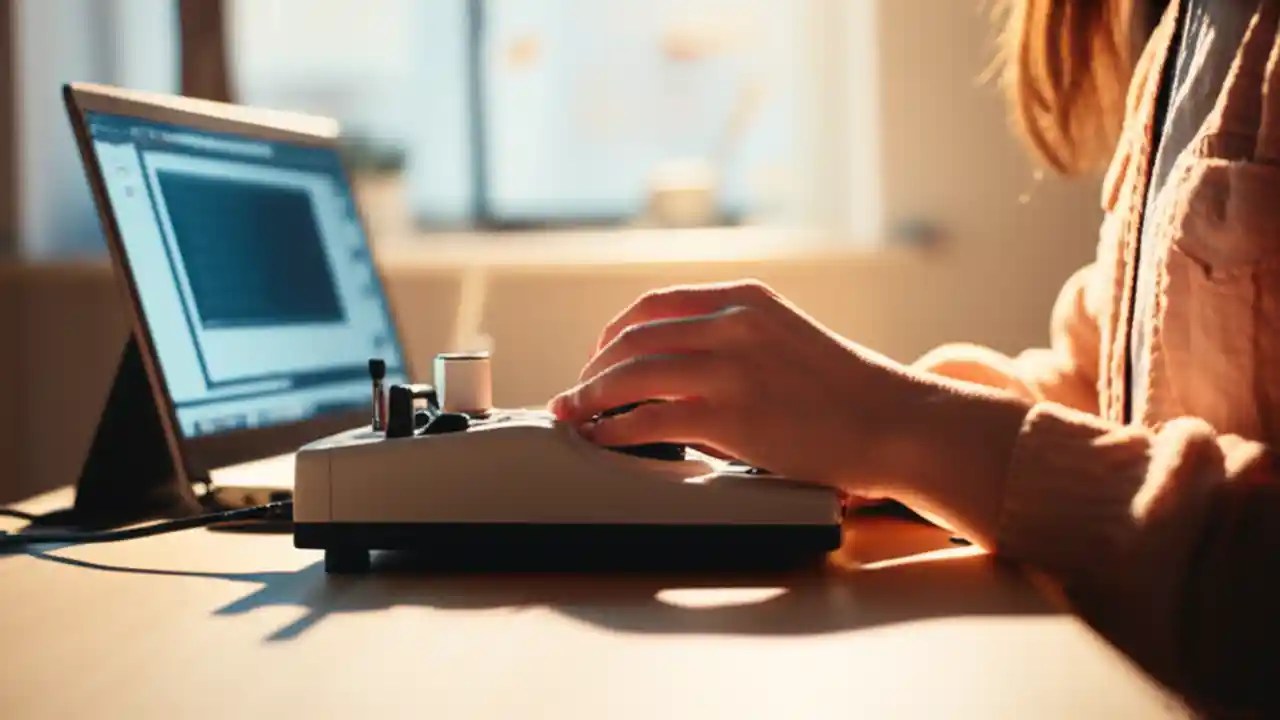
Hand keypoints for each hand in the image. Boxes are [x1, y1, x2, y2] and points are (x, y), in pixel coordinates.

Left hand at [549, 281, 932, 493]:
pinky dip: (614, 429)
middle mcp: (732, 324)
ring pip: (630, 374)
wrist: (896, 423)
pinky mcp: (728, 415)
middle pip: (634, 338)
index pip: (656, 304)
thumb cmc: (848, 393)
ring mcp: (729, 368)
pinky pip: (648, 419)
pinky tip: (603, 440)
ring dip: (591, 397)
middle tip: (578, 393)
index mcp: (745, 300)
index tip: (599, 355)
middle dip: (595, 368)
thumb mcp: (787, 341)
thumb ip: (734, 343)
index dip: (615, 332)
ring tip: (575, 416)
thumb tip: (673, 373)